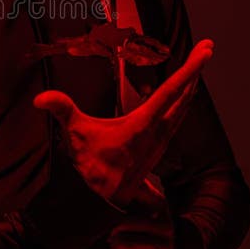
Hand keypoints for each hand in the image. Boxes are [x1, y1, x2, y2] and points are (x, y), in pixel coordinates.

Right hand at [33, 39, 212, 206]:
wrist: (108, 200)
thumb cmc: (95, 167)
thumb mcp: (76, 136)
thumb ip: (62, 111)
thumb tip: (42, 98)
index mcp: (144, 123)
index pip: (172, 90)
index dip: (189, 69)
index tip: (206, 51)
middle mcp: (160, 129)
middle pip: (185, 94)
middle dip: (196, 70)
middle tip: (207, 48)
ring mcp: (162, 138)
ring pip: (184, 106)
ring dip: (192, 84)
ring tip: (198, 66)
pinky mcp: (160, 143)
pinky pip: (178, 115)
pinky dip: (184, 99)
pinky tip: (183, 96)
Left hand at [106, 178, 174, 248]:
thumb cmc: (150, 229)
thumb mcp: (149, 206)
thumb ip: (137, 188)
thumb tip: (116, 169)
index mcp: (160, 207)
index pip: (134, 194)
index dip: (115, 198)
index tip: (106, 201)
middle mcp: (164, 227)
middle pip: (121, 223)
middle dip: (111, 229)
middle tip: (112, 232)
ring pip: (120, 243)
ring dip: (112, 246)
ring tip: (116, 245)